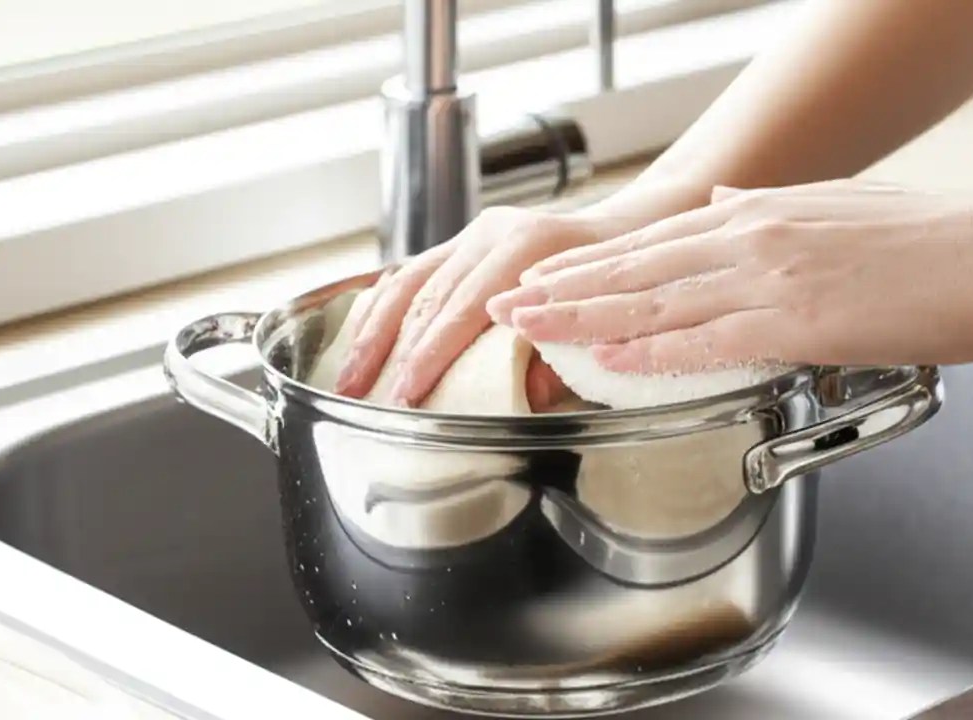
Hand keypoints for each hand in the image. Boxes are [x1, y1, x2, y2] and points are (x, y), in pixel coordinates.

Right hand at [336, 206, 632, 407]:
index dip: (431, 355)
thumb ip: (559, 361)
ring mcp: (473, 234)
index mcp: (528, 246)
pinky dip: (382, 310)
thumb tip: (517, 394)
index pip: (464, 308)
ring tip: (350, 379)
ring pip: (408, 282)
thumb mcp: (596, 327)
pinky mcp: (461, 243)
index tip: (407, 394)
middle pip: (427, 294)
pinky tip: (361, 342)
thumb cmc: (611, 288)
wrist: (623, 236)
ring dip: (373, 334)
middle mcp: (494, 233)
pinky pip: (411, 275)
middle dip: (391, 351)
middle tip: (367, 396)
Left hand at [489, 180, 972, 372]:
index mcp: (756, 217)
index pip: (650, 243)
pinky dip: (651, 351)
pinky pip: (708, 340)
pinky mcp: (798, 321)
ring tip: (527, 327)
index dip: (589, 264)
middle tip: (503, 302)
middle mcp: (749, 240)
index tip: (542, 275)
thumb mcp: (831, 208)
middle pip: (634, 269)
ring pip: (654, 301)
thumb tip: (719, 201)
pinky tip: (608, 358)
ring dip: (583, 317)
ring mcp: (769, 279)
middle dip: (562, 288)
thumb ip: (764, 211)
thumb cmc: (925, 240)